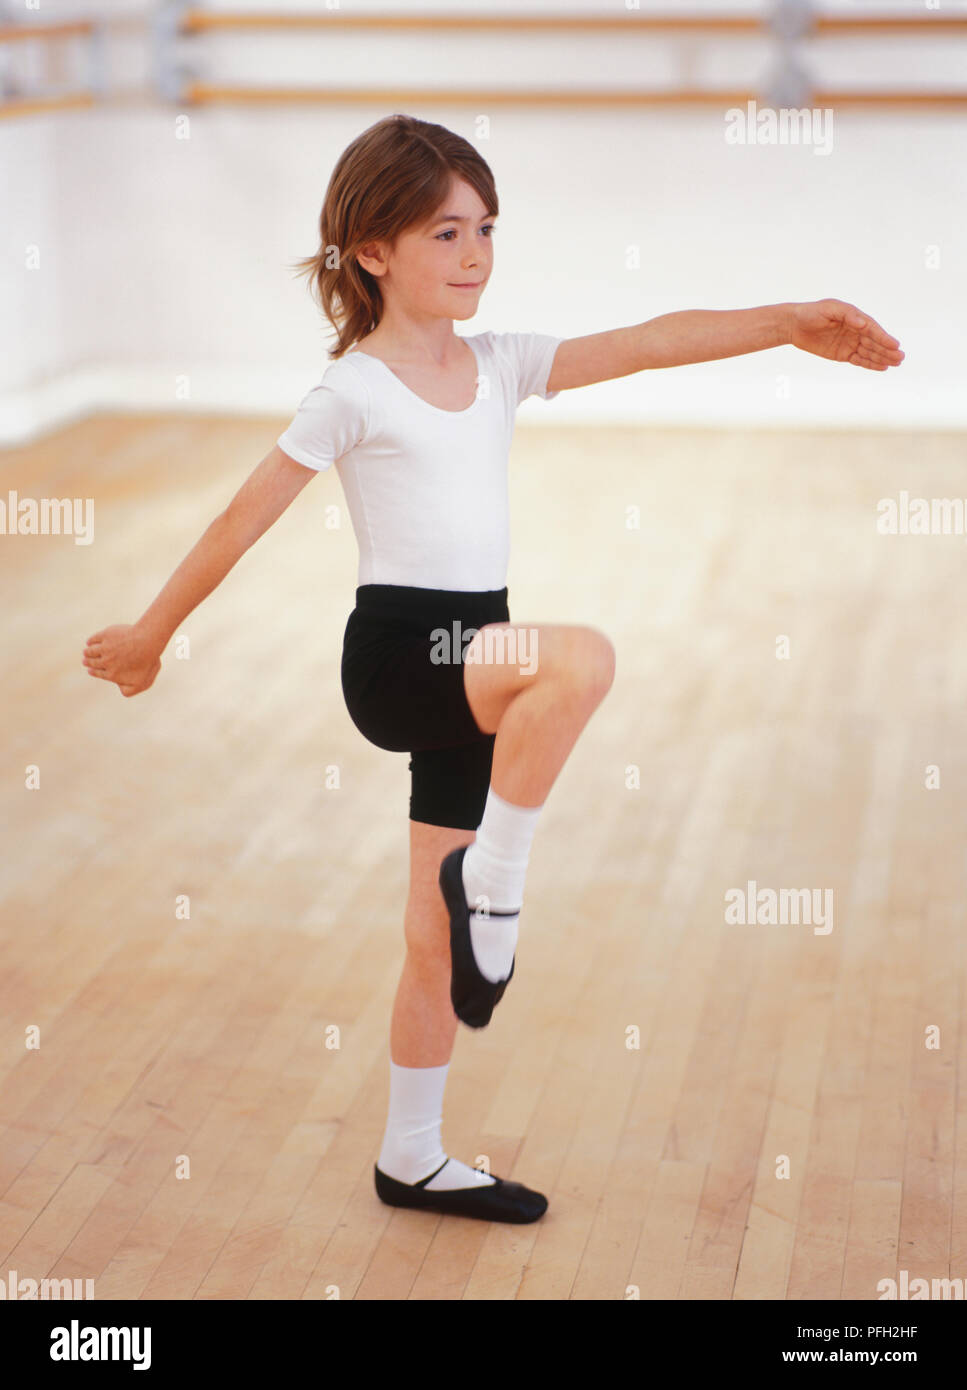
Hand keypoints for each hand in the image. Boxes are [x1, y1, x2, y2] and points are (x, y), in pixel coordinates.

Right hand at [83, 624, 161, 696]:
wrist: (148, 641)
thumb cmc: (148, 662)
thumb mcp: (142, 683)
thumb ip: (129, 690)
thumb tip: (119, 688)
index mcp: (112, 674)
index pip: (99, 673)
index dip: (93, 672)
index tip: (90, 670)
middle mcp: (105, 662)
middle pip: (92, 662)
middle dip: (88, 662)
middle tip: (85, 661)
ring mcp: (104, 648)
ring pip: (90, 651)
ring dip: (87, 652)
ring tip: (86, 652)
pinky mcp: (106, 635)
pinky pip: (93, 639)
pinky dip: (90, 642)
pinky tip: (90, 642)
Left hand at [788, 299, 903, 370]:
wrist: (794, 325)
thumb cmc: (812, 313)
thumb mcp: (829, 309)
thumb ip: (847, 315)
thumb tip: (862, 322)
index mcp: (855, 318)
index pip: (872, 329)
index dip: (883, 337)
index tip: (894, 345)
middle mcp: (856, 330)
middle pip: (874, 342)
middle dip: (887, 350)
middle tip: (900, 357)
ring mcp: (850, 343)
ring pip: (869, 352)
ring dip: (882, 358)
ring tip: (896, 363)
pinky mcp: (843, 354)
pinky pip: (859, 360)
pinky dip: (870, 364)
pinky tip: (882, 368)